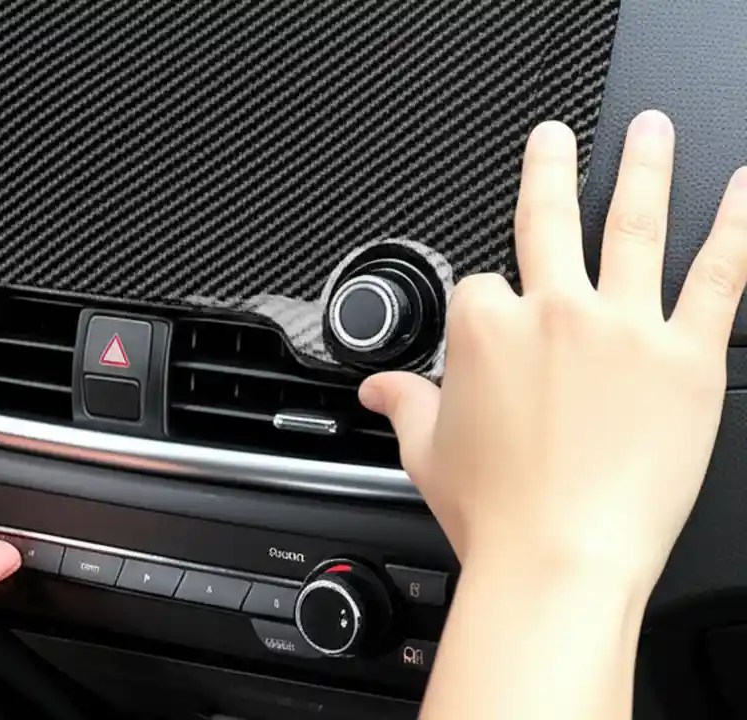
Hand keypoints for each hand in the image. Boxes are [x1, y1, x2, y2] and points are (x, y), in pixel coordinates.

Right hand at [360, 111, 746, 592]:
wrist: (560, 560)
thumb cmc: (497, 513)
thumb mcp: (427, 450)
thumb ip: (404, 403)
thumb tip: (378, 389)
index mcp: (485, 329)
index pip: (480, 286)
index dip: (487, 306)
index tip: (495, 327)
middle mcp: (554, 313)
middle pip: (547, 217)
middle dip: (549, 167)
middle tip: (555, 137)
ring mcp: (623, 328)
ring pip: (633, 224)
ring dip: (643, 167)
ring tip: (651, 130)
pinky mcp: (685, 357)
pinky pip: (718, 276)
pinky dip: (735, 225)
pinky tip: (743, 189)